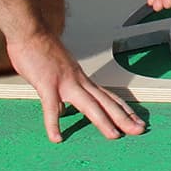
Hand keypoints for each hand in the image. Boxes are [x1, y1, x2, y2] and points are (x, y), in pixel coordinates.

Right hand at [6, 31, 145, 142]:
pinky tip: (57, 137)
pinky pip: (50, 107)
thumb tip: (60, 109)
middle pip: (105, 102)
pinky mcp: (47, 84)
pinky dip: (54, 123)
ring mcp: (65, 82)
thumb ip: (61, 93)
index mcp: (82, 79)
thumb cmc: (41, 51)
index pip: (108, 97)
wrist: (31, 32)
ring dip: (103, 121)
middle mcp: (79, 81)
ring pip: (89, 105)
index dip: (123, 109)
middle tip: (140, 130)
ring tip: (114, 136)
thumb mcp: (57, 73)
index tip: (136, 121)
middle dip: (124, 118)